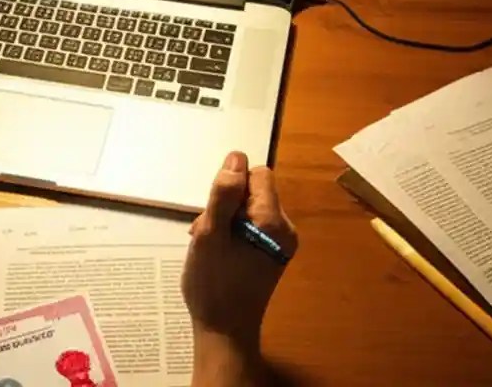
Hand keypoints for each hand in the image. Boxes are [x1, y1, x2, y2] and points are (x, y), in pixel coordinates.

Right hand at [182, 152, 295, 374]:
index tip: (215, 212)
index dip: (231, 186)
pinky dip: (233, 233)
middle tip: (207, 234)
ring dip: (226, 220)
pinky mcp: (274, 253)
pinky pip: (254, 226)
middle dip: (226, 205)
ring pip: (250, 208)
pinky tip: (219, 253)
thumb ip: (223, 195)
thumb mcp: (209, 235)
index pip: (258, 174)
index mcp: (273, 221)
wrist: (226, 332)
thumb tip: (236, 158)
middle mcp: (285, 228)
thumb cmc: (213, 284)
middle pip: (254, 191)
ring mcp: (281, 242)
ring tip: (210, 246)